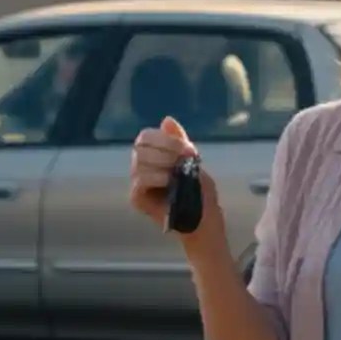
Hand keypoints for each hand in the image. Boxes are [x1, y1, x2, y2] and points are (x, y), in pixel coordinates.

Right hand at [130, 117, 220, 232]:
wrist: (204, 220)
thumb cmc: (199, 192)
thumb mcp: (192, 160)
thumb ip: (178, 141)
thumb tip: (166, 119)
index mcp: (152, 155)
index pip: (146, 136)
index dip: (166, 139)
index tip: (187, 149)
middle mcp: (140, 166)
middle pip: (141, 146)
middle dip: (167, 151)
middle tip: (185, 161)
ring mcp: (137, 183)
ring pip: (140, 161)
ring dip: (164, 163)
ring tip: (178, 173)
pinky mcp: (136, 198)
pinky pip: (140, 180)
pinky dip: (157, 177)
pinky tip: (169, 181)